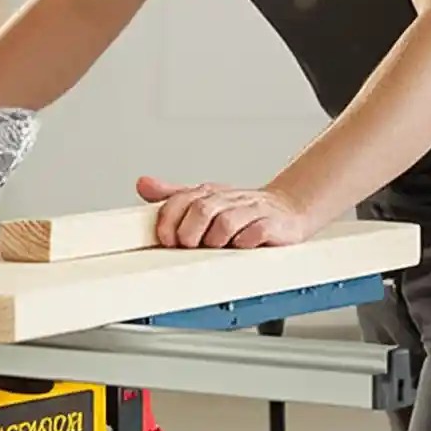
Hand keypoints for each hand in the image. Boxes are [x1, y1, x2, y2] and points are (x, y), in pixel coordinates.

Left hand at [135, 176, 317, 248]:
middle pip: (201, 210)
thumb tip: (142, 184)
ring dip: (215, 240)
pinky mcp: (273, 225)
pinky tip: (241, 246)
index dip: (169, 220)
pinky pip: (254, 234)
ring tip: (217, 247)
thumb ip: (173, 196)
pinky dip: (244, 242)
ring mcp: (252, 210)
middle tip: (190, 246)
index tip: (166, 239)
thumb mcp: (204, 199)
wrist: (288, 209)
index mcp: (209, 193)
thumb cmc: (241, 209)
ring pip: (225, 223)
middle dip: (190, 233)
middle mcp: (229, 199)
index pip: (181, 200)